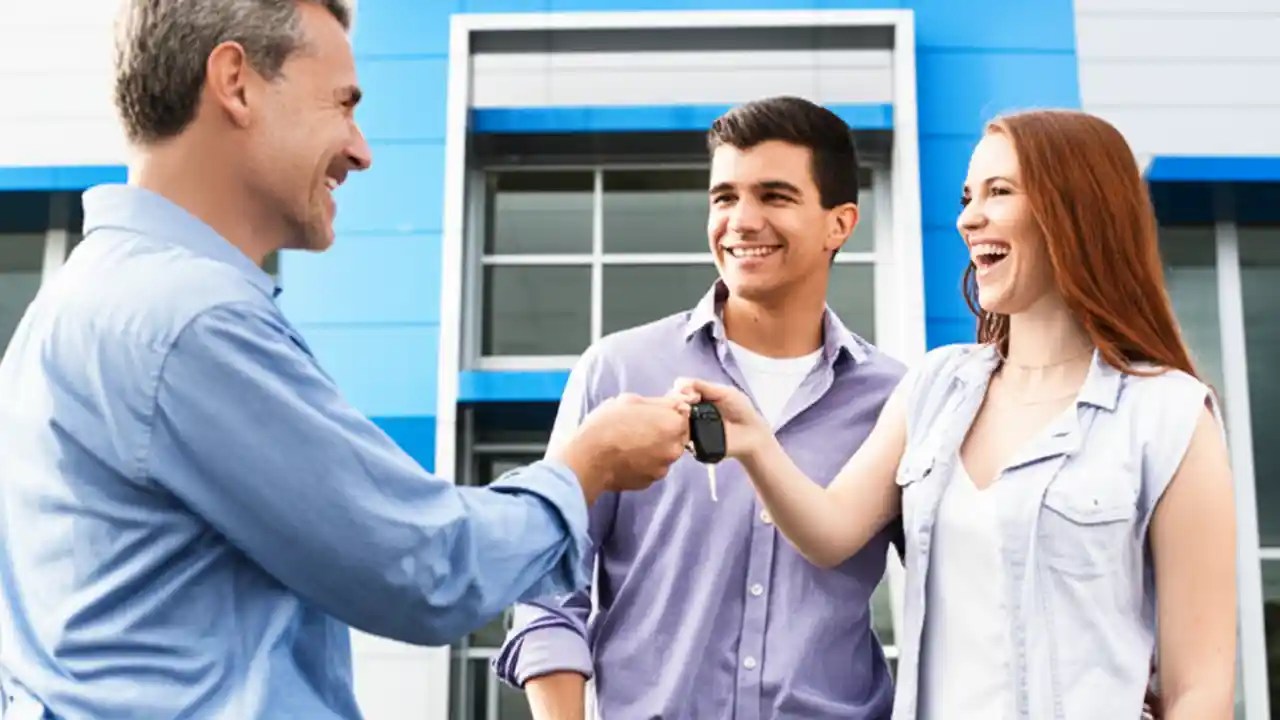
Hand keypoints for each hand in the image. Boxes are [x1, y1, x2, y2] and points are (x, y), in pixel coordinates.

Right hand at [552, 393, 689, 502]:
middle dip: (664, 431)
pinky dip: (645, 462)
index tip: (654, 414)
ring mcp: (663, 468)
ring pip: (665, 453)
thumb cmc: (607, 425)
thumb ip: (661, 402)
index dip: (669, 413)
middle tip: (640, 427)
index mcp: (672, 424)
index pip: (684, 415)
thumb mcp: (632, 401)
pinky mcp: (650, 482)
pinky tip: (627, 456)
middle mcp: (674, 449)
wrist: (588, 459)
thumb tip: (679, 403)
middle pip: (677, 436)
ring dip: (655, 448)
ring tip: (630, 443)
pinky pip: (652, 468)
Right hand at [668, 377, 769, 461]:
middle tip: (686, 403)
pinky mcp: (693, 440)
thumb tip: (678, 382)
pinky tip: (684, 426)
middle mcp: (692, 409)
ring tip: (685, 414)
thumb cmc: (741, 410)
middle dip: (676, 400)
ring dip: (676, 414)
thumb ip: (704, 386)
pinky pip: (680, 434)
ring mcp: (691, 425)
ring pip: (674, 417)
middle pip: (674, 402)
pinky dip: (679, 429)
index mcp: (699, 395)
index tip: (687, 393)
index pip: (680, 389)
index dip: (680, 390)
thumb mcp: (725, 392)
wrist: (752, 434)